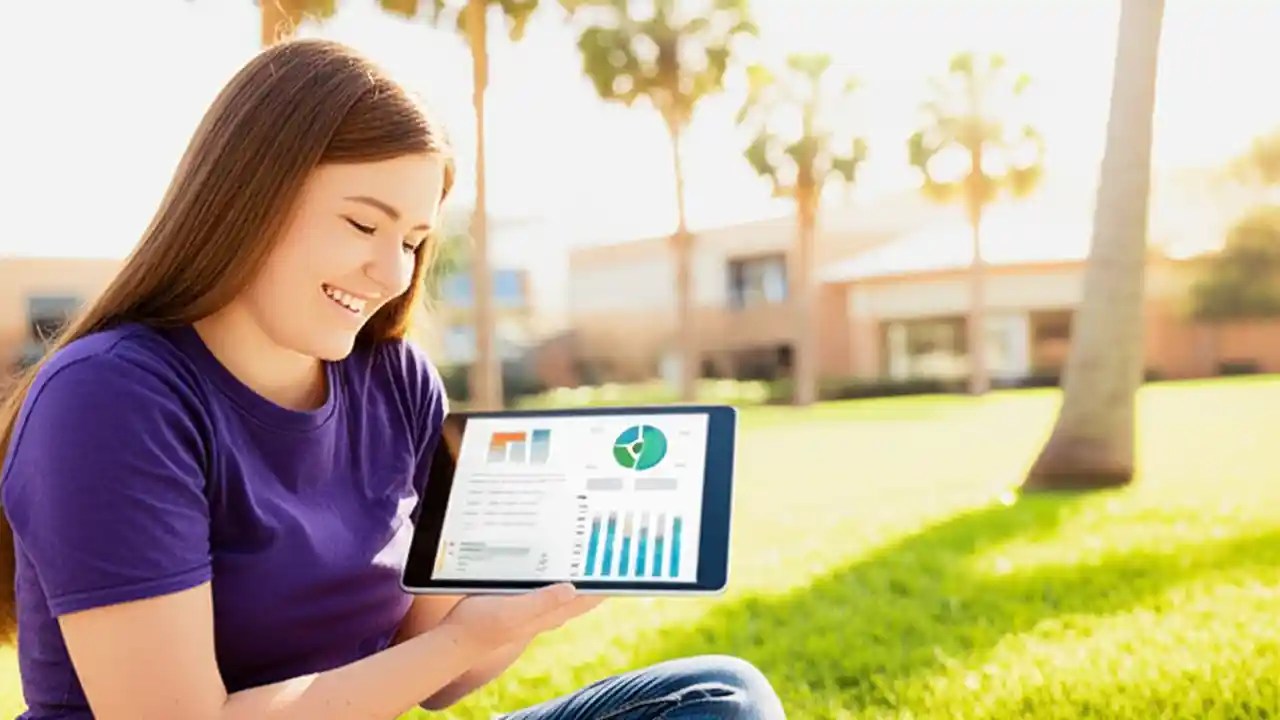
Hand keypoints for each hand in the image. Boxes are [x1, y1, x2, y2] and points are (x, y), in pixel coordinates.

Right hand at [439, 583, 603, 653]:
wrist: (456, 643)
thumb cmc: (482, 626)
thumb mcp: (514, 611)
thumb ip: (542, 601)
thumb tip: (571, 589)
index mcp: (545, 615)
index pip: (582, 601)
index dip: (601, 590)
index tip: (619, 576)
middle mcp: (541, 617)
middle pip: (576, 600)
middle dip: (592, 585)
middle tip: (606, 567)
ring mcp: (528, 615)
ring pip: (560, 598)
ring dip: (575, 584)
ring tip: (587, 570)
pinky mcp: (514, 611)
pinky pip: (542, 596)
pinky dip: (552, 586)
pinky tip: (549, 578)